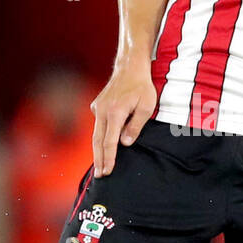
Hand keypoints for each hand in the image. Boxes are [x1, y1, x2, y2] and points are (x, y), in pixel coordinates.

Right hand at [90, 63, 156, 177]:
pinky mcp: (97, 105)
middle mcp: (102, 111)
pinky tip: (103, 146)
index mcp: (115, 113)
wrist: (129, 66)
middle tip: (99, 175)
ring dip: (97, 150)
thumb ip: (135, 126)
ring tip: (99, 165)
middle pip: (98, 141)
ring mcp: (97, 107)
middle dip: (99, 160)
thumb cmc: (142, 86)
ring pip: (96, 133)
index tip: (108, 171)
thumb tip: (125, 143)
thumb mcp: (146, 106)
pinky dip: (100, 136)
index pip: (110, 142)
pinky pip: (98, 124)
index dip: (109, 158)